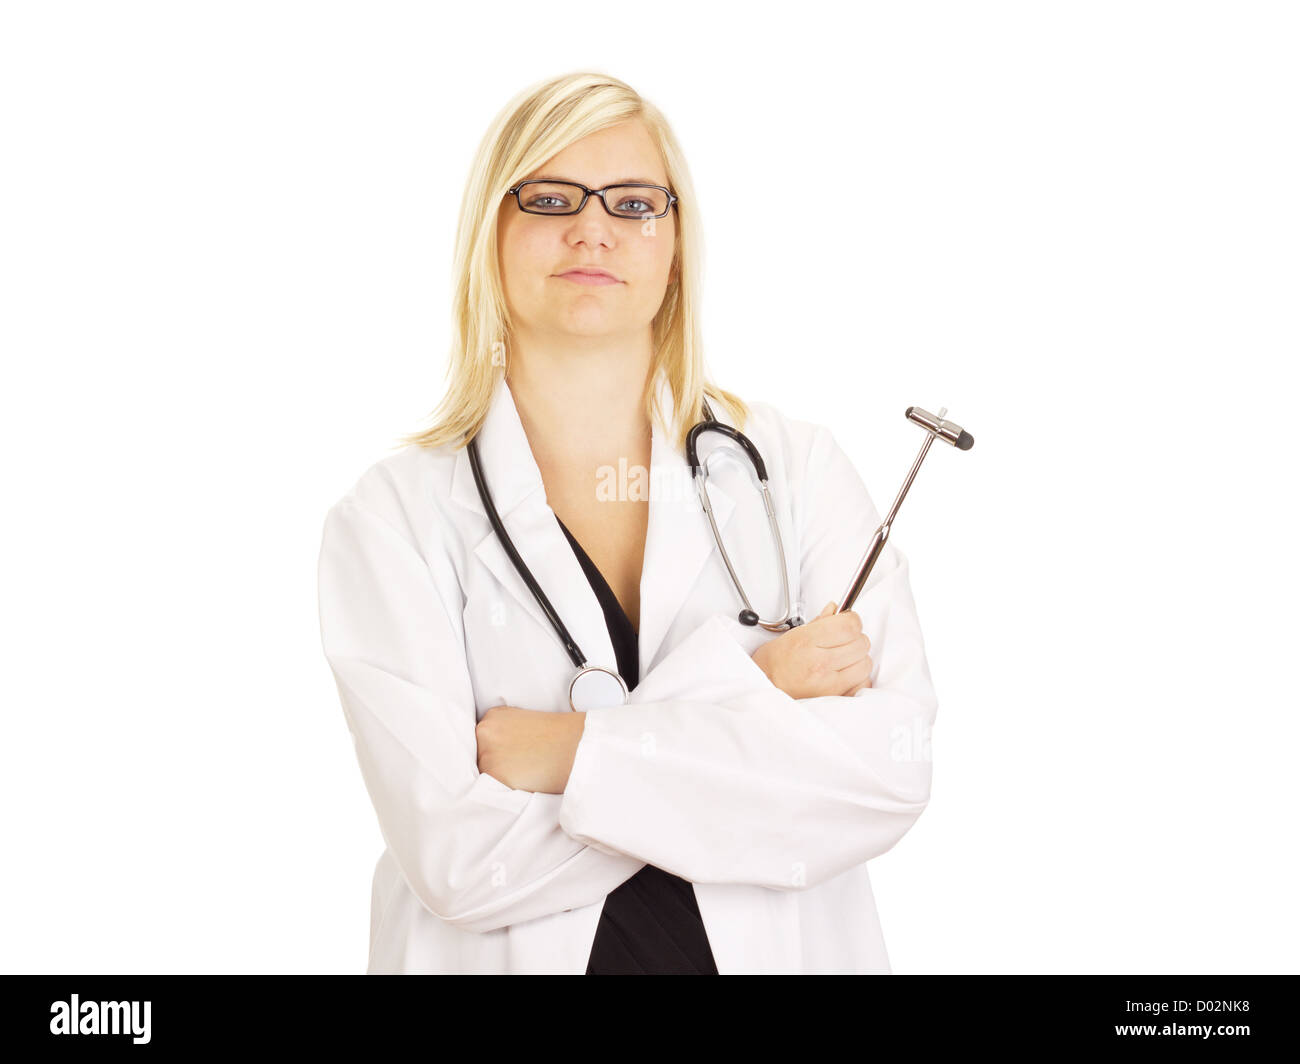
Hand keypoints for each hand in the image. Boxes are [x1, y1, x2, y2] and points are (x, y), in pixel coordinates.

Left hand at [475, 706, 585, 793]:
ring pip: (483, 774)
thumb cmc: (558, 735)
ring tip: (524, 773)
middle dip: (495, 763)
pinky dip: (505, 789)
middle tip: (519, 765)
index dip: (496, 750)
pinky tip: (524, 781)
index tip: (510, 755)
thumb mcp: (525, 720)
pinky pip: (492, 789)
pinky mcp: (494, 776)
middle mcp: (484, 732)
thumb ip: (505, 731)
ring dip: (498, 777)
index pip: (482, 739)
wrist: (575, 745)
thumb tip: (499, 749)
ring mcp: (487, 754)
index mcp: (492, 716)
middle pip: (478, 755)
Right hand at [750, 600, 873, 698]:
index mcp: (807, 642)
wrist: (765, 687)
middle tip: (843, 640)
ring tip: (843, 658)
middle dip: (855, 638)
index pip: (850, 625)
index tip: (848, 620)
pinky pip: (863, 683)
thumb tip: (836, 609)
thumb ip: (819, 622)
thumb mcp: (792, 634)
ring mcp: (829, 683)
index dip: (852, 620)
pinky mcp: (835, 697)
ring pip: (865, 663)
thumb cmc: (774, 663)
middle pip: (861, 643)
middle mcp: (820, 663)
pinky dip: (859, 677)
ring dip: (858, 658)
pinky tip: (846, 673)